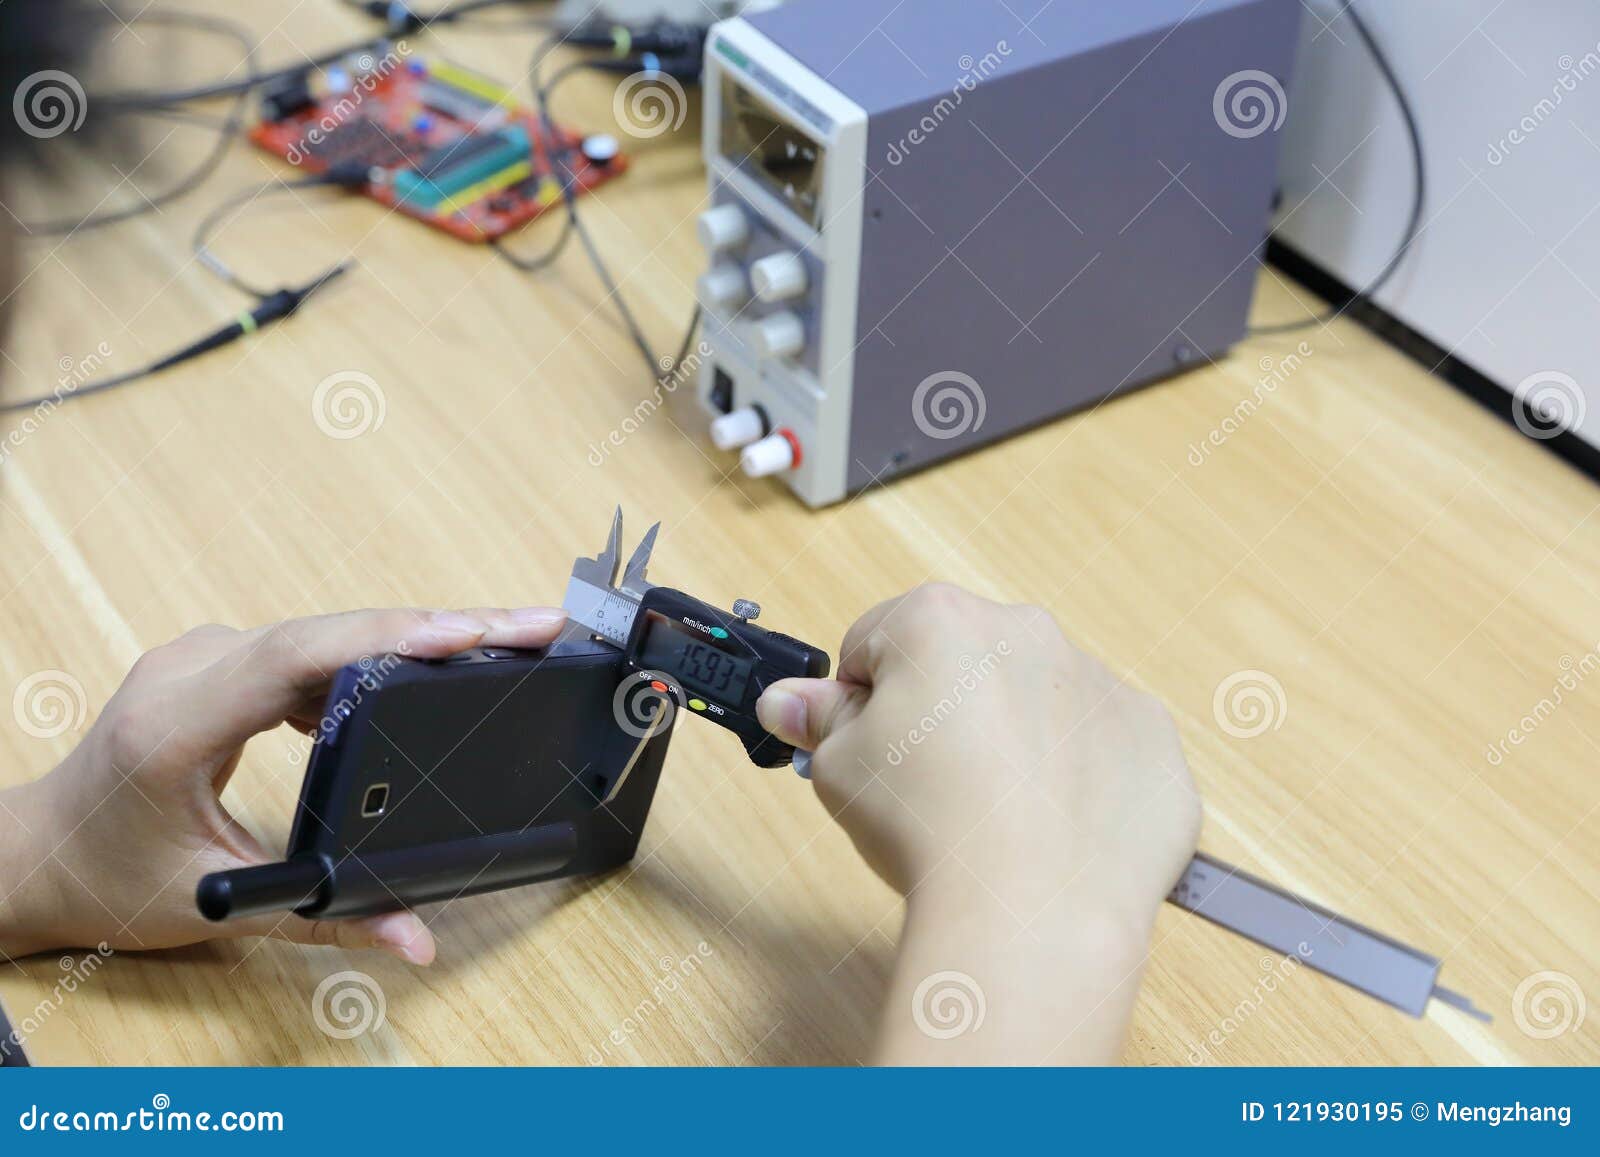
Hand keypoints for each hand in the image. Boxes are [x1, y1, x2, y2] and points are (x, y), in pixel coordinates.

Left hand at [0, 606, 566, 964]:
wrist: (37, 853)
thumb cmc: (108, 879)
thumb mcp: (216, 905)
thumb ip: (324, 920)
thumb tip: (414, 937)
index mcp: (177, 722)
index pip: (298, 657)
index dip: (391, 637)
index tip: (469, 634)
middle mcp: (190, 670)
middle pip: (332, 630)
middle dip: (440, 626)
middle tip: (531, 627)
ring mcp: (205, 656)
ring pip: (328, 629)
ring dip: (416, 634)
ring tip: (499, 644)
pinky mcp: (223, 661)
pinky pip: (311, 643)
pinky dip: (376, 652)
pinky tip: (427, 667)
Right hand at [755, 584, 1199, 1062]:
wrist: (1031, 908)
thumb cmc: (928, 828)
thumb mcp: (839, 771)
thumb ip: (818, 722)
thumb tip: (788, 702)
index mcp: (937, 620)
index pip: (875, 645)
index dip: (861, 703)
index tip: (869, 751)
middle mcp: (1024, 632)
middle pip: (962, 665)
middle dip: (943, 714)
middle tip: (928, 791)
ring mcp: (1097, 682)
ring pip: (1036, 703)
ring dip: (1014, 743)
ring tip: (993, 820)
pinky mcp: (1150, 737)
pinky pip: (1101, 748)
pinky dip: (1078, 781)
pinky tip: (1052, 831)